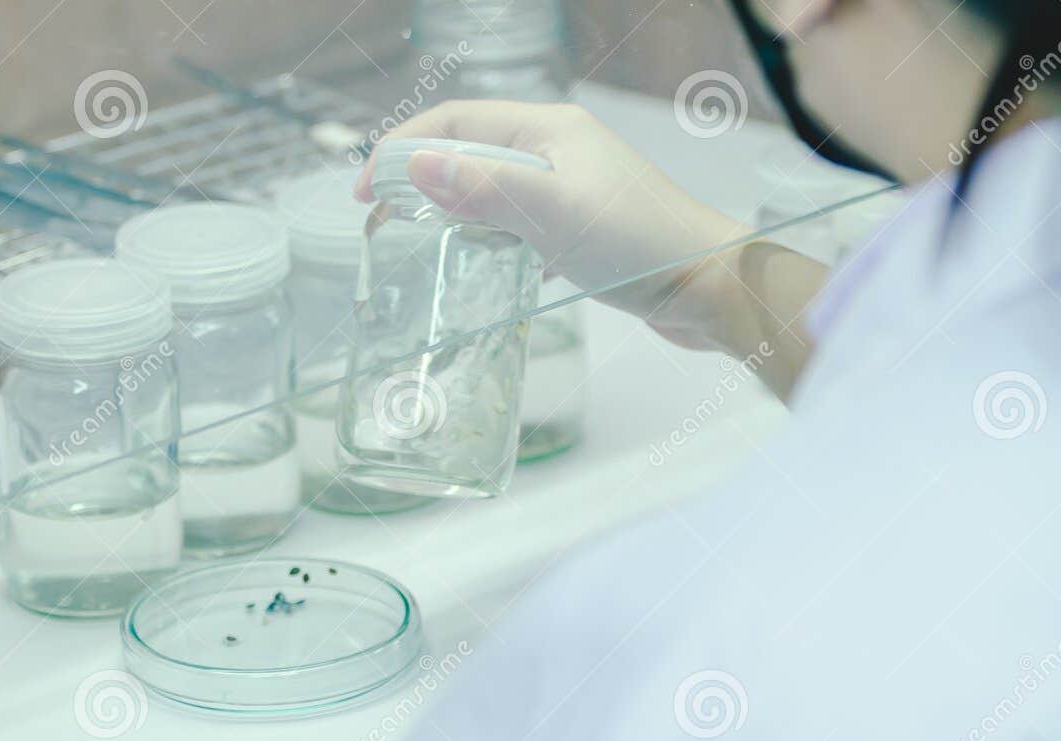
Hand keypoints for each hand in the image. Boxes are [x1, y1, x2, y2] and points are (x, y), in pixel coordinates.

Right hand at [355, 100, 752, 351]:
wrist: (709, 285)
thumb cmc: (639, 244)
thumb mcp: (552, 214)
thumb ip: (484, 189)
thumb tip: (416, 165)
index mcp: (547, 130)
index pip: (456, 122)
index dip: (403, 149)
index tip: (365, 192)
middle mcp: (556, 150)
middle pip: (469, 150)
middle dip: (420, 177)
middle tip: (381, 218)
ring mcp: (570, 187)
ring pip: (490, 188)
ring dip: (451, 208)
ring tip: (418, 240)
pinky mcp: (580, 226)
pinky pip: (515, 220)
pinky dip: (486, 235)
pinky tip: (479, 262)